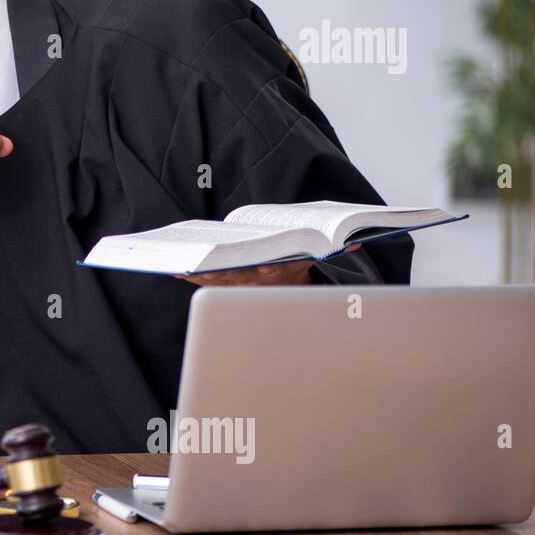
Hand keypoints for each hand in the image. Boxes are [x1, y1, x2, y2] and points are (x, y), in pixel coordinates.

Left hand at [175, 245, 358, 286]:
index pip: (278, 270)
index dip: (272, 267)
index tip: (266, 264)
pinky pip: (204, 282)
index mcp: (282, 272)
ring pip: (219, 282)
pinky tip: (175, 271)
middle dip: (225, 272)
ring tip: (182, 267)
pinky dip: (190, 277)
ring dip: (200, 275)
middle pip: (242, 277)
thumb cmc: (297, 267)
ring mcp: (240, 286)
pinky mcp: (223, 286)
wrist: (283, 295)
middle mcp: (259, 282)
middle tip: (208, 267)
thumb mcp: (314, 258)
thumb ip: (332, 249)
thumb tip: (359, 239)